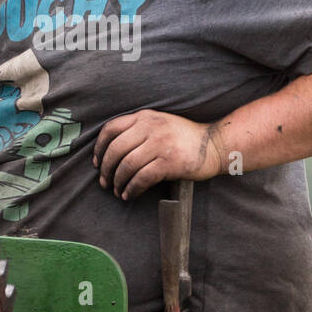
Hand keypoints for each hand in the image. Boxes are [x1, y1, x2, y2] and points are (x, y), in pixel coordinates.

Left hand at [92, 110, 224, 200]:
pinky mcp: (169, 162)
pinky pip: (142, 178)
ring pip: (126, 166)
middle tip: (104, 182)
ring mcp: (160, 144)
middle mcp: (151, 127)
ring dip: (117, 182)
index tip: (96, 163)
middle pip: (115, 150)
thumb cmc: (184, 137)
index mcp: (145, 117)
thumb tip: (110, 152)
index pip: (111, 129)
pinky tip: (129, 194)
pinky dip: (131, 189)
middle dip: (105, 170)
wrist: (215, 145)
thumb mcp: (160, 123)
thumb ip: (138, 130)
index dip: (99, 148)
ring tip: (117, 191)